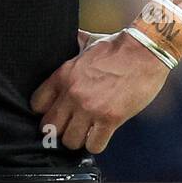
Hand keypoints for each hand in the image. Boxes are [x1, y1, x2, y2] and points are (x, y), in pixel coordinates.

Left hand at [31, 30, 170, 153]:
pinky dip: (96, 144)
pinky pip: (94, 145)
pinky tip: (100, 135)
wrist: (144, 52)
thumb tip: (67, 37)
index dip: (44, 111)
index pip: (37, 104)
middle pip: (50, 127)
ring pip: (70, 141)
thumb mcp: (87, 42)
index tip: (52, 112)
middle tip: (67, 127)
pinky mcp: (110, 119)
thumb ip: (73, 46)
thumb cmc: (117, 47)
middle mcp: (73, 93)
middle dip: (57, 130)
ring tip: (84, 133)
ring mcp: (91, 108)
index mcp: (63, 74)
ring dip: (77, 139)